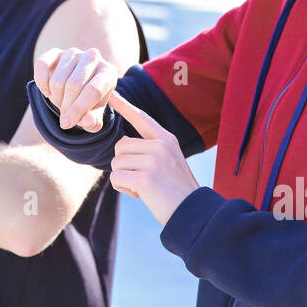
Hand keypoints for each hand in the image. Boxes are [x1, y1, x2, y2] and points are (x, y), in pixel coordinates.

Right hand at [33, 46, 118, 131]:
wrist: (79, 86)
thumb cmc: (90, 102)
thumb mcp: (94, 114)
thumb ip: (93, 121)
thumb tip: (87, 121)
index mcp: (108, 72)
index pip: (93, 90)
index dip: (78, 109)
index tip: (66, 124)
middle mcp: (93, 57)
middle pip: (73, 85)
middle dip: (66, 106)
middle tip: (65, 116)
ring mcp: (74, 52)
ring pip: (57, 80)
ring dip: (55, 98)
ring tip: (62, 103)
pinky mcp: (56, 52)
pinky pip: (42, 65)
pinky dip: (41, 84)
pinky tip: (47, 92)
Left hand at [106, 90, 200, 225]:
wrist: (194, 212)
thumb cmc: (178, 190)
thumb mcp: (169, 161)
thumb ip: (150, 150)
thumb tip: (123, 143)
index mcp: (166, 139)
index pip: (142, 118)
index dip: (125, 106)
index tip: (112, 94)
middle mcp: (160, 145)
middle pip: (120, 146)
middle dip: (124, 165)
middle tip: (144, 179)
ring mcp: (153, 161)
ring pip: (116, 163)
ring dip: (124, 178)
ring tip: (144, 188)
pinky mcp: (145, 178)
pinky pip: (116, 177)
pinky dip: (123, 188)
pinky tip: (140, 194)